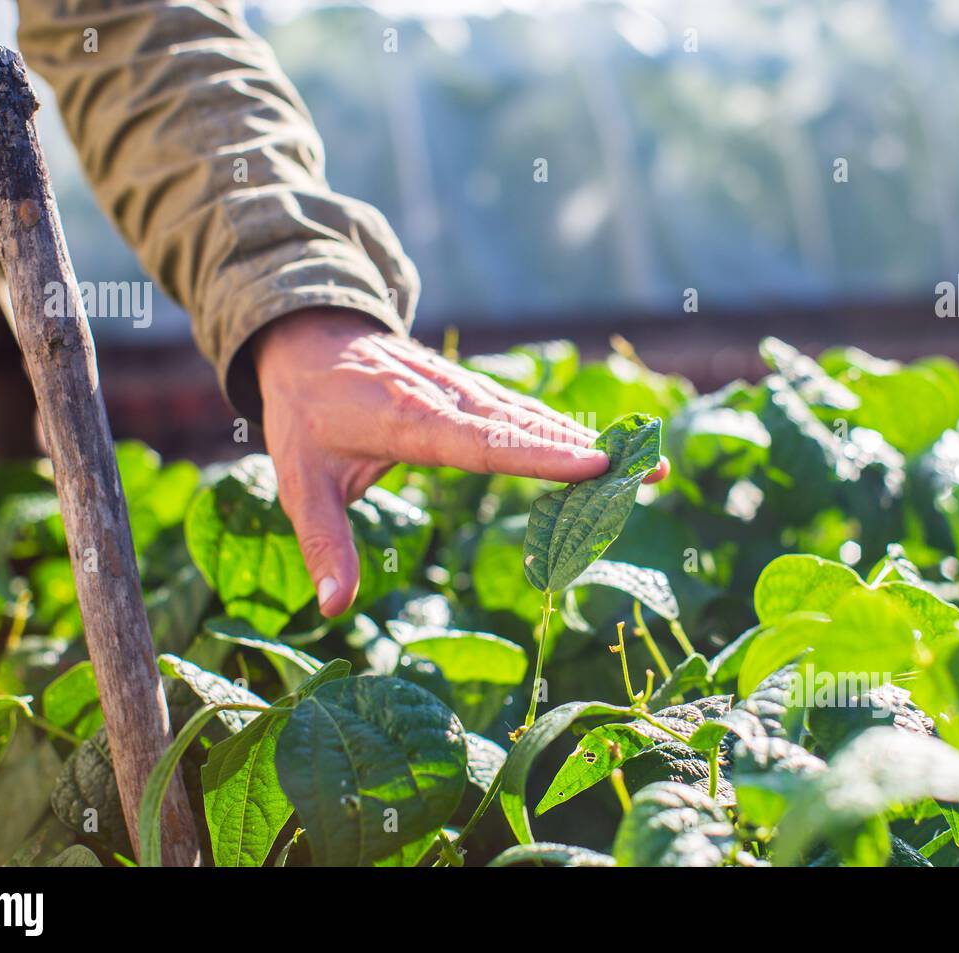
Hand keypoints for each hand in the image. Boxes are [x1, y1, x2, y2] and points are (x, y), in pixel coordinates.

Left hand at [253, 309, 668, 615]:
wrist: (309, 338)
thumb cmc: (306, 415)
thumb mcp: (301, 482)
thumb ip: (323, 544)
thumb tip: (333, 608)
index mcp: (407, 419)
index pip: (482, 440)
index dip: (540, 453)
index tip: (596, 462)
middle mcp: (446, 398)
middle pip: (527, 426)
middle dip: (593, 450)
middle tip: (657, 471)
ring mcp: (464, 389)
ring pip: (535, 416)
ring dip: (592, 440)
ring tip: (652, 463)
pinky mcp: (473, 391)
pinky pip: (526, 412)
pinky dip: (567, 431)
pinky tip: (607, 450)